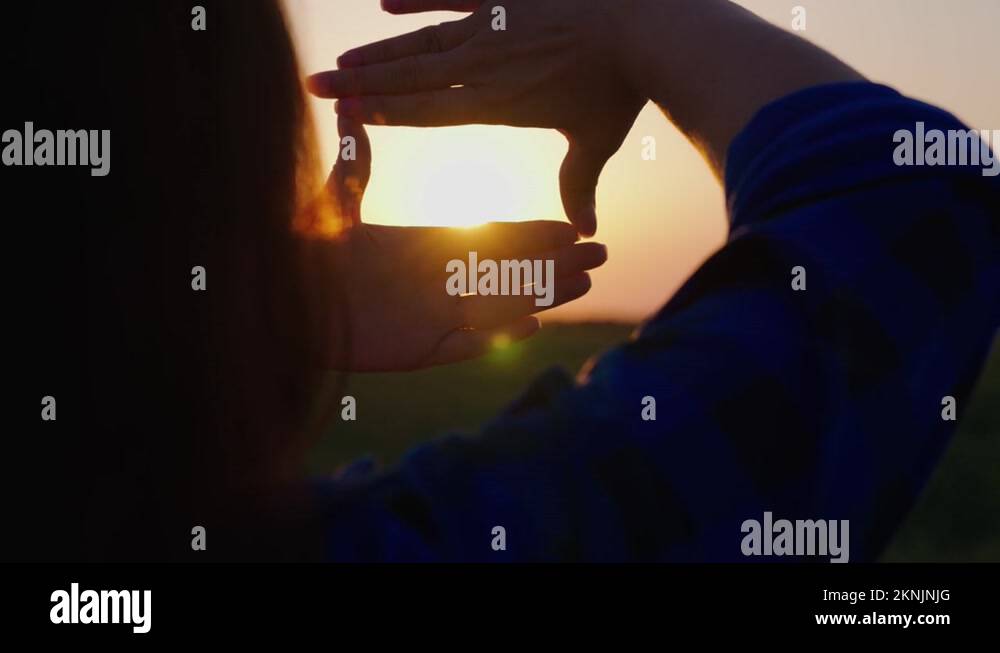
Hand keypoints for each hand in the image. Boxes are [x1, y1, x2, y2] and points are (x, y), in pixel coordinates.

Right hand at [307, 0, 646, 236]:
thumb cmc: (620, 88)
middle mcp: (482, 66)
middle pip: (408, 78)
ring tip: (342, 62)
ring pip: (419, 40)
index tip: (347, 117)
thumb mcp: (596, 140)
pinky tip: (384, 1)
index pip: (427, 112)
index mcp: (496, 103)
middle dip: (360, 85)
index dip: (385, 114)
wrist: (642, 26)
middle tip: (318, 87)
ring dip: (378, 53)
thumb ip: (580, 183)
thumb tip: (588, 228)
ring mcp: (489, 26)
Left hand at [319, 117, 607, 371]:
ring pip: (500, 307)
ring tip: (581, 287)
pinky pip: (469, 345)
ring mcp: (434, 317)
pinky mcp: (421, 351)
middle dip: (555, 266)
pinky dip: (498, 337)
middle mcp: (441, 282)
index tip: (571, 227)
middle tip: (599, 260)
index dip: (533, 234)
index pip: (493, 238)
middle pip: (510, 273)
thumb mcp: (333, 208)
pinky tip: (532, 326)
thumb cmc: (308, 257)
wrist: (286, 307)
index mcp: (430, 247)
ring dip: (541, 297)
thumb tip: (349, 116)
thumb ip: (354, 168)